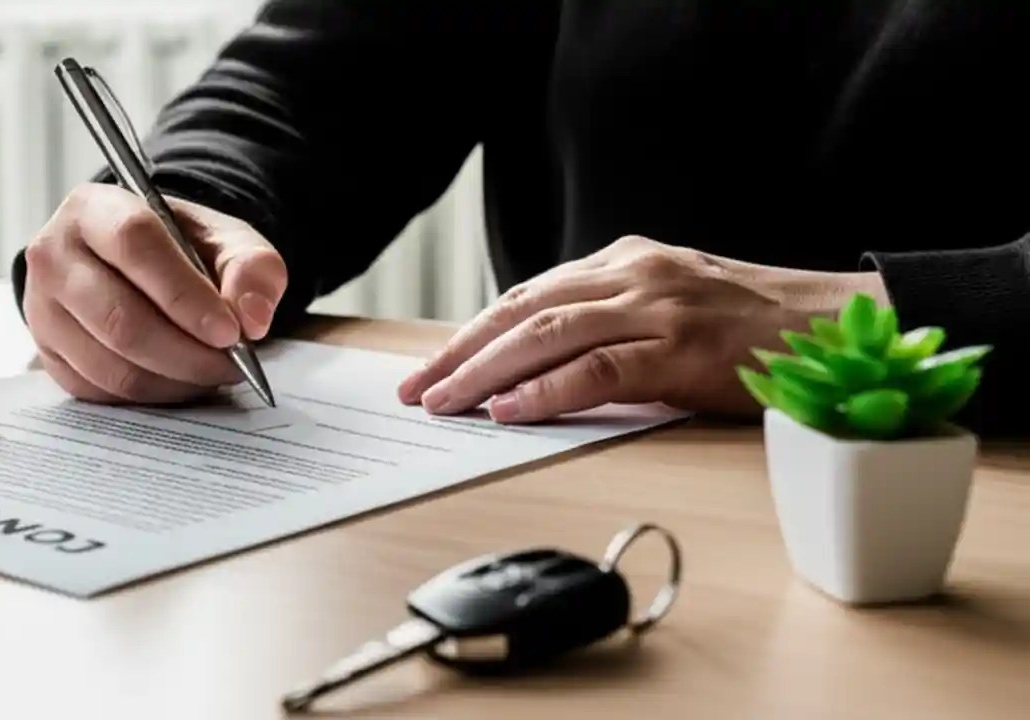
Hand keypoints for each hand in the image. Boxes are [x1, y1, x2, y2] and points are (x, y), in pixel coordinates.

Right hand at [23, 184, 287, 402]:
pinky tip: (182, 380)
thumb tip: (253, 318)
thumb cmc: (182, 248)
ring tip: (214, 372)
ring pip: (111, 364)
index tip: (230, 332)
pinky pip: (101, 391)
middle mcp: (54, 256)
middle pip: (120, 319)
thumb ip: (252, 268)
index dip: (185, 295)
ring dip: (175, 380)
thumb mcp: (227, 240)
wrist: (138, 264)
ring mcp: (42, 310)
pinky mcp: (48, 355)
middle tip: (233, 363)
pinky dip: (151, 396)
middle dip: (187, 353)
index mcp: (95, 209)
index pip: (135, 246)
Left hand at [398, 235, 888, 422]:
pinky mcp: (683, 349)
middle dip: (460, 352)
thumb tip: (530, 364)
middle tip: (418, 389)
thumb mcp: (665, 304)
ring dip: (487, 371)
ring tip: (447, 403)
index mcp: (623, 262)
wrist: (830, 325)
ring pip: (548, 333)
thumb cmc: (745, 325)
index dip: (471, 333)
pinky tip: (510, 409)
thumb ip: (605, 320)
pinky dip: (549, 390)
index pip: (526, 296)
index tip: (431, 365)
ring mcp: (658, 307)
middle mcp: (633, 274)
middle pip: (523, 310)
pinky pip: (600, 368)